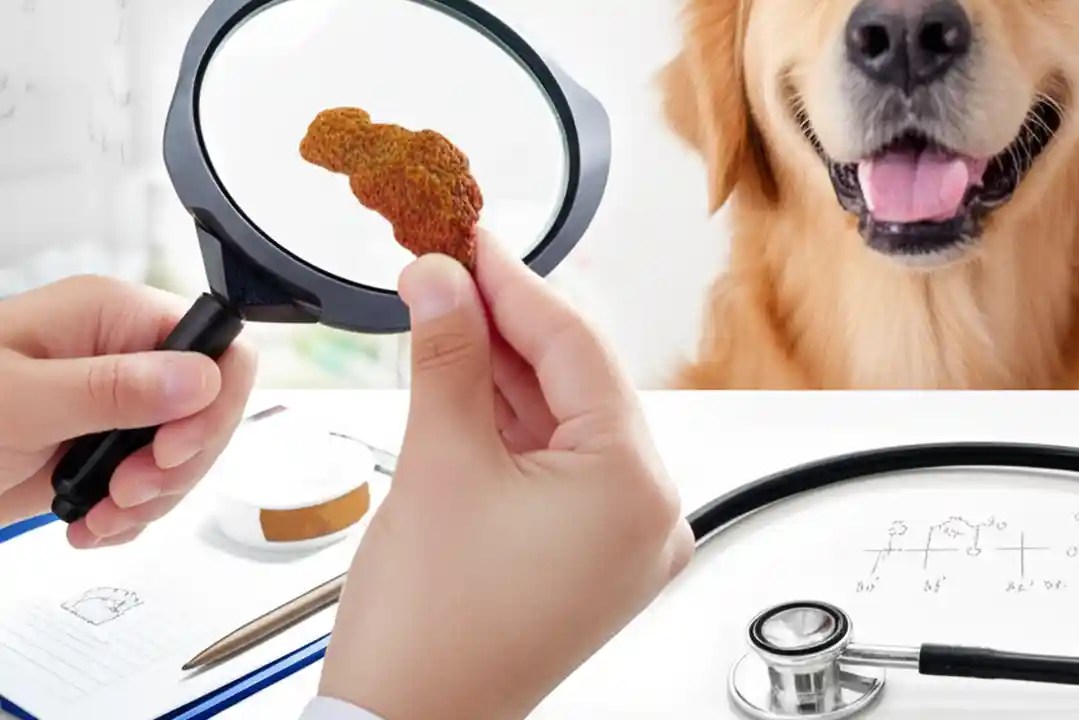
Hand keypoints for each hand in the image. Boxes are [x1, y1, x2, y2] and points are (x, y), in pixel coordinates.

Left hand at [0, 276, 256, 546]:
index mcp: (110, 318)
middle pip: (212, 408)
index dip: (212, 403)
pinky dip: (131, 517)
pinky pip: (156, 486)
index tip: (170, 449)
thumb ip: (112, 390)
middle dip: (179, 463)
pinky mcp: (104, 450)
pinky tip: (89, 521)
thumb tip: (198, 376)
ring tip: (100, 513)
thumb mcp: (19, 403)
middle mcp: (123, 357)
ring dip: (153, 499)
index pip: (217, 345)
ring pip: (189, 454)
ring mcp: (116, 406)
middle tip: (127, 489)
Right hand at [319, 234, 694, 719]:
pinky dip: (513, 424)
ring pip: (565, 423)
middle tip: (450, 269)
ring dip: (505, 371)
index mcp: (635, 490)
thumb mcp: (438, 463)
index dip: (517, 285)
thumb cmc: (428, 632)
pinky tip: (467, 376)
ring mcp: (622, 541)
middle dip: (507, 325)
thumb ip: (448, 354)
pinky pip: (559, 466)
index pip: (580, 352)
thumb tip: (442, 280)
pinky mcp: (590, 557)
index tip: (473, 240)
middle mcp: (648, 517)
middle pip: (578, 384)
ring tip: (446, 311)